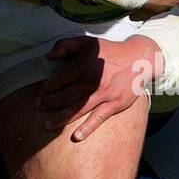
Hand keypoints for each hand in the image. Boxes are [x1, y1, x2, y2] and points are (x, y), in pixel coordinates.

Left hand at [37, 35, 157, 141]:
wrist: (139, 59)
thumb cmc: (110, 51)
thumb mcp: (88, 42)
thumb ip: (65, 46)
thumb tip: (48, 57)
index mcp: (85, 64)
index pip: (60, 79)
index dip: (48, 88)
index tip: (40, 93)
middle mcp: (93, 80)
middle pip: (66, 96)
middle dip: (50, 103)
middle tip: (39, 107)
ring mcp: (104, 94)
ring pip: (78, 109)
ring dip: (61, 118)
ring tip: (48, 125)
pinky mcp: (115, 104)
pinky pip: (99, 118)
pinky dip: (87, 128)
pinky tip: (76, 136)